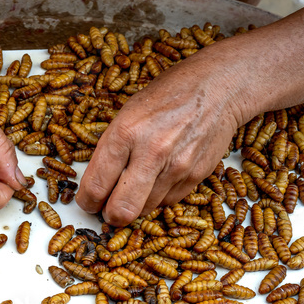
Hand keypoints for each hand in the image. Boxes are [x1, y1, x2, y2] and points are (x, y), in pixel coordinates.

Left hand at [76, 56, 243, 225]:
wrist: (217, 88)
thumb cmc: (167, 97)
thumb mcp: (127, 113)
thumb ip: (111, 149)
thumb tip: (96, 185)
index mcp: (126, 132)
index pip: (96, 185)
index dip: (87, 201)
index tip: (88, 202)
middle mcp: (151, 151)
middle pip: (122, 210)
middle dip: (110, 215)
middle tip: (107, 209)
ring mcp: (177, 166)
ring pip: (145, 210)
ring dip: (136, 205)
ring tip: (136, 186)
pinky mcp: (196, 175)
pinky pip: (168, 201)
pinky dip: (159, 196)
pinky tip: (160, 176)